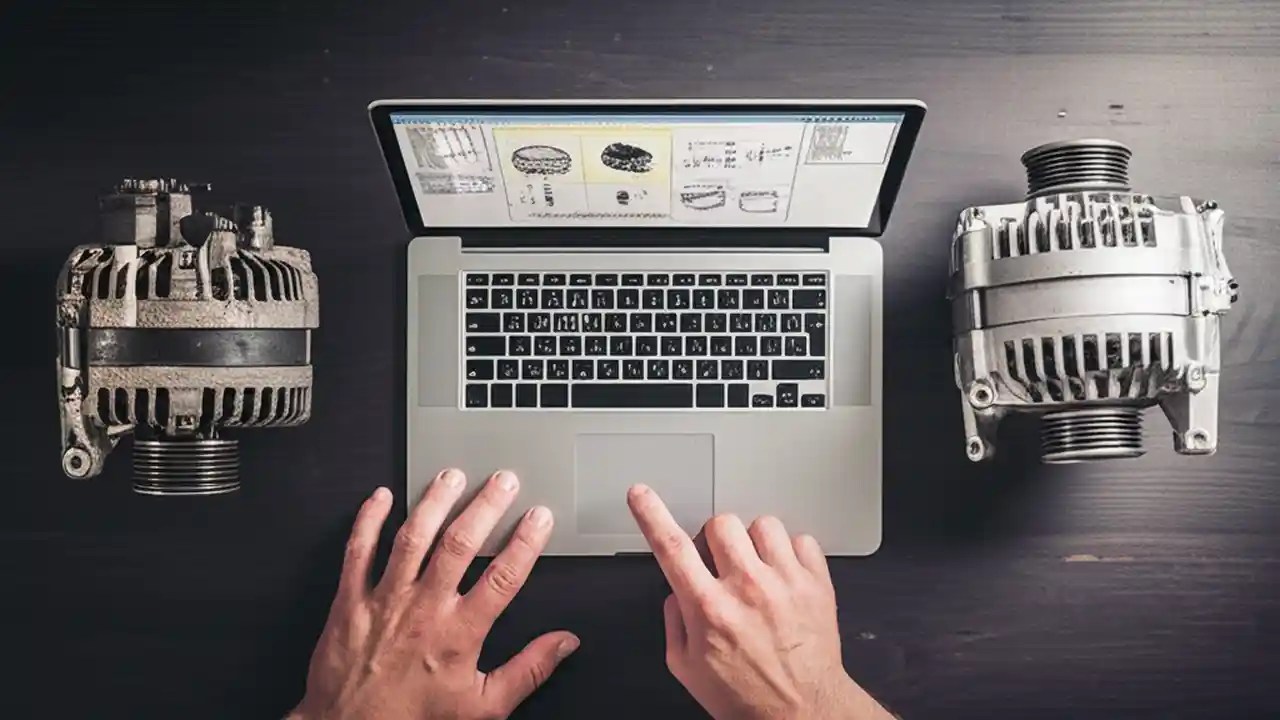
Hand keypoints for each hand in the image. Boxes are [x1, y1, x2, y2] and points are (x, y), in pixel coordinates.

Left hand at [289, 470, 578, 719]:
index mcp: (458, 635)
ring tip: (453, 476)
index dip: (525, 542)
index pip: (502, 578)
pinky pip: (358, 551)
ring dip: (435, 502)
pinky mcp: (349, 601)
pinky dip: (368, 520)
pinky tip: (381, 497)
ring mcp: (384, 601)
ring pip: (412, 538)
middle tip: (503, 480)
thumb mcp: (483, 707)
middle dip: (485, 506)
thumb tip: (563, 644)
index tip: (539, 516)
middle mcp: (423, 610)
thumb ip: (528, 671)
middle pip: (460, 545)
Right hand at [627, 484, 892, 719]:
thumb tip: (676, 592)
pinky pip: (802, 539)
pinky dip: (791, 553)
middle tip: (720, 563)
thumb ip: (675, 623)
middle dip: (714, 539)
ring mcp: (785, 583)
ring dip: (754, 542)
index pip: (671, 547)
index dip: (651, 515)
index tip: (641, 495)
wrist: (804, 713)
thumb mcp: (688, 669)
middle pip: (720, 524)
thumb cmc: (748, 697)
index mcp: (709, 610)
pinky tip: (785, 575)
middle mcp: (747, 589)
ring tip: (756, 569)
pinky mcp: (817, 583)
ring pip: (762, 524)